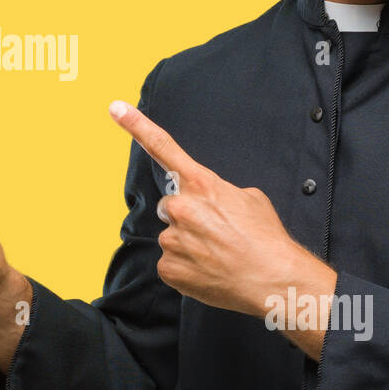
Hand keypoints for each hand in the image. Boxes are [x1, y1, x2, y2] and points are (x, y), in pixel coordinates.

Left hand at [107, 98, 334, 322]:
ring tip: (218, 254)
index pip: (163, 147)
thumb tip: (211, 202)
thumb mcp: (250, 199)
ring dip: (189, 243)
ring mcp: (172, 239)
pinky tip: (208, 270)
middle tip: (216, 232)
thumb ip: (220, 192)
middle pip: (171, 206)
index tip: (115, 108)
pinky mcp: (168, 268)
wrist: (273, 281)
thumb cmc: (266, 240)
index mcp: (201, 184)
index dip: (136, 125)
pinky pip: (171, 262)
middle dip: (188, 216)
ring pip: (172, 236)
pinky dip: (187, 267)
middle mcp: (181, 208)